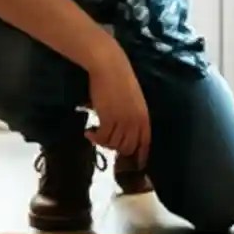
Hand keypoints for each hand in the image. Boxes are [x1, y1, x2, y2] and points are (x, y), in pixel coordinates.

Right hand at [83, 42, 150, 165]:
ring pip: (113, 144)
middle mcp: (136, 123)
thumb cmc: (120, 80)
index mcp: (144, 118)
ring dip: (102, 142)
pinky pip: (101, 138)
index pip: (145, 144)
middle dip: (115, 148)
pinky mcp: (108, 119)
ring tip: (94, 133)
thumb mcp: (133, 101)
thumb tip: (122, 134)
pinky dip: (93, 137)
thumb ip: (131, 117)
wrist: (110, 67)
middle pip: (127, 148)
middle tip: (103, 140)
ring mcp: (123, 122)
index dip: (140, 156)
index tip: (136, 166)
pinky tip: (88, 132)